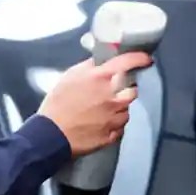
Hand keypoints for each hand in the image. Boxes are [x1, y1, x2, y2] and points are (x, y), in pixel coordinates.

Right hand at [38, 52, 152, 156]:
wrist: (50, 134)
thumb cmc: (56, 104)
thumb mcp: (69, 76)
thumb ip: (89, 67)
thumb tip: (101, 62)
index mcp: (100, 78)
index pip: (128, 62)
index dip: (140, 59)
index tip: (145, 60)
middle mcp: (112, 97)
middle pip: (133, 90)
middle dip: (126, 90)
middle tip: (114, 92)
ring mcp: (113, 117)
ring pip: (126, 110)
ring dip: (119, 108)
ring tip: (102, 111)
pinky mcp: (111, 134)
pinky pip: (120, 127)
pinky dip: (114, 124)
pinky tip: (100, 123)